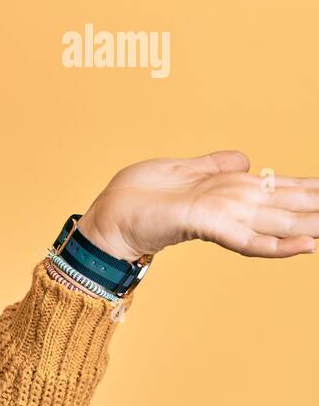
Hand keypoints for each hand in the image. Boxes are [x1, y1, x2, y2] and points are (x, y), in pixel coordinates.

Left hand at [76, 150, 318, 261]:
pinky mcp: (206, 225)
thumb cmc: (137, 196)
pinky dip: (278, 244)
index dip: (312, 190)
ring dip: (312, 225)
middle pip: (290, 206)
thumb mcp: (181, 169)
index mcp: (231, 190)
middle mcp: (233, 204)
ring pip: (280, 222)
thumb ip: (216, 165)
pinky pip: (249, 237)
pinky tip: (306, 246)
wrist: (107, 217)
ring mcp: (222, 216)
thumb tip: (246, 159)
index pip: (282, 189)